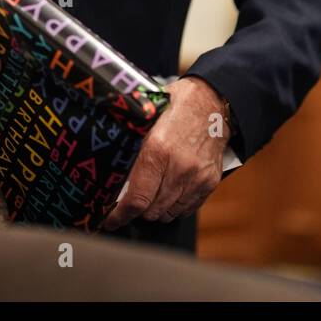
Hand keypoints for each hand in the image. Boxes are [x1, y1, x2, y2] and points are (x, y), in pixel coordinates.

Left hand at [102, 77, 228, 228]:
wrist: (212, 100)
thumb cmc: (175, 107)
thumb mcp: (145, 121)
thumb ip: (130, 148)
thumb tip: (109, 175)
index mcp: (158, 151)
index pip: (136, 199)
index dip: (119, 215)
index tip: (110, 220)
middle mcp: (179, 168)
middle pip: (152, 211)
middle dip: (137, 209)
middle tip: (131, 199)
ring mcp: (197, 177)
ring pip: (169, 213)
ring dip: (157, 208)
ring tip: (151, 194)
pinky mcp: (210, 181)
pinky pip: (188, 208)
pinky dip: (176, 206)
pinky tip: (169, 191)